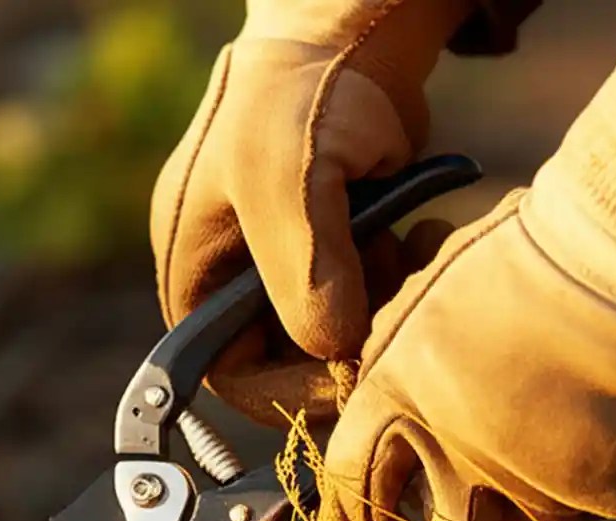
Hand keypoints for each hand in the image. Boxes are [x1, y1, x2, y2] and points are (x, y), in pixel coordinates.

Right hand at [149, 0, 475, 426]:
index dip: (289, 387)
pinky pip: (372, 299)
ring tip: (408, 252)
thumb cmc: (298, 98)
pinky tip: (421, 237)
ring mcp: (290, 265)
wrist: (350, 38)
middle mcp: (237, 279)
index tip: (351, 365)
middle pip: (291, 361)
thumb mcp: (286, 183)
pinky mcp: (339, 250)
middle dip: (348, 341)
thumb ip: (304, 275)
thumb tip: (337, 350)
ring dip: (383, 309)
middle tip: (393, 303)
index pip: (230, 374)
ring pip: (341, 334)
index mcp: (194, 270)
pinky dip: (401, 281)